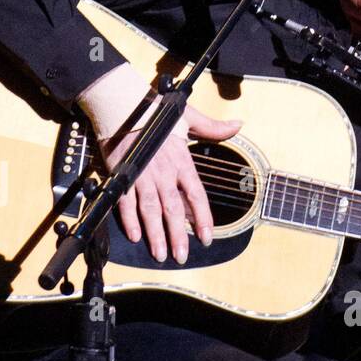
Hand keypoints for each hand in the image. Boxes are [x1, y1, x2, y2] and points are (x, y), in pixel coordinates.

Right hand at [77, 64, 240, 263]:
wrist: (123, 104)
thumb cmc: (157, 111)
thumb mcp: (189, 116)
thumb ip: (214, 128)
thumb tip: (238, 124)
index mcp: (182, 161)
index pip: (196, 195)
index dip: (202, 219)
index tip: (206, 238)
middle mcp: (164, 172)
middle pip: (173, 209)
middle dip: (177, 235)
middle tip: (181, 256)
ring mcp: (142, 175)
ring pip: (150, 210)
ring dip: (155, 234)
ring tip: (160, 254)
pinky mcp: (122, 175)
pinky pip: (126, 201)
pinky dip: (129, 219)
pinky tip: (135, 236)